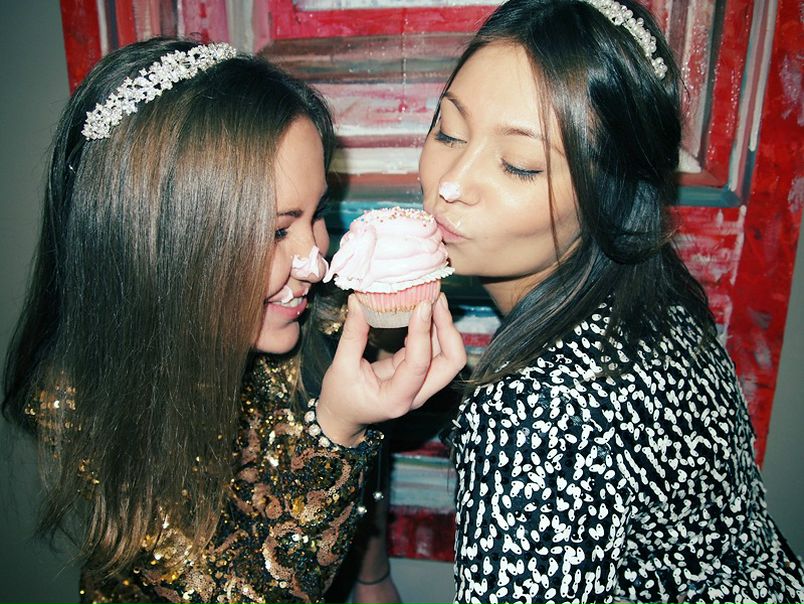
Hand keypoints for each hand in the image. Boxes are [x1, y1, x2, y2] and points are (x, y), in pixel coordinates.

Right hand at [317, 293, 465, 445]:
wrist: (344, 418)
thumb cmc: (340, 398)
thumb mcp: (341, 367)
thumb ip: (353, 334)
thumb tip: (359, 300)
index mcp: (396, 398)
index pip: (419, 364)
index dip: (423, 332)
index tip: (422, 304)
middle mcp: (416, 394)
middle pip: (451, 364)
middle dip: (448, 330)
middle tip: (436, 301)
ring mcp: (422, 386)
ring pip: (448, 357)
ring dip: (445, 327)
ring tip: (434, 299)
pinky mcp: (419, 374)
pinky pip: (436, 352)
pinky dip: (435, 330)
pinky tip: (426, 310)